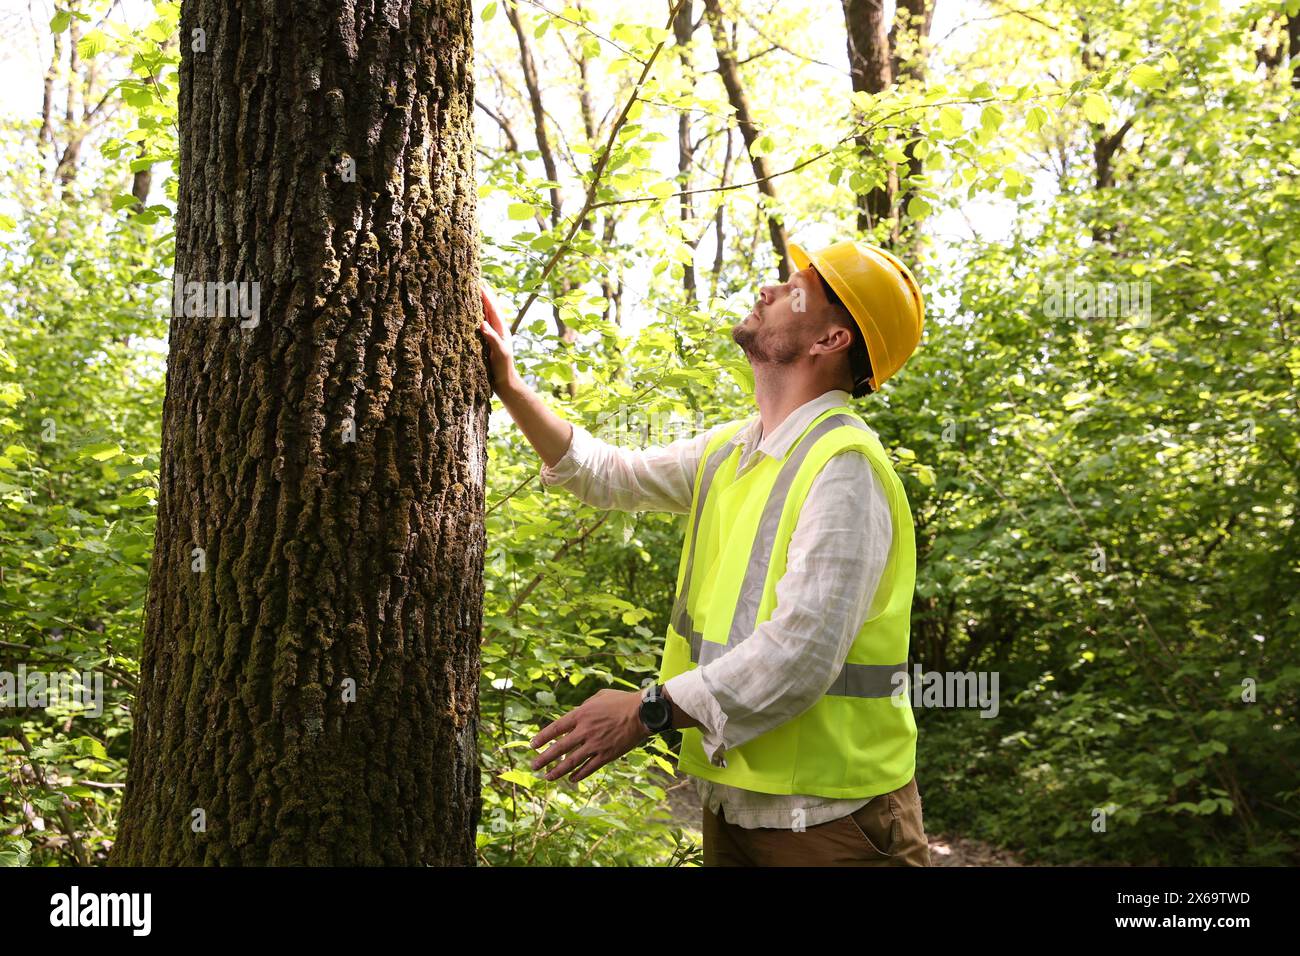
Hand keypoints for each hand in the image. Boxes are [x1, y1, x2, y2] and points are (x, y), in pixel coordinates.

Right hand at [478, 284, 516, 394]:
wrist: (505, 383)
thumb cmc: (503, 369)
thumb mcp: (499, 354)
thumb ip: (492, 338)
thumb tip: (482, 323)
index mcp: (501, 330)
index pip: (493, 309)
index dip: (486, 296)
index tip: (480, 283)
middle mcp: (498, 330)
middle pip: (491, 308)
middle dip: (486, 295)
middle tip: (478, 280)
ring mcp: (493, 335)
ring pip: (487, 315)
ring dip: (482, 302)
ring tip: (476, 291)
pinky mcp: (487, 342)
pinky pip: (482, 323)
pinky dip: (478, 315)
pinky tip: (473, 313)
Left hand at [529, 689, 648, 782]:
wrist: (642, 713)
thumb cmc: (621, 701)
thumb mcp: (599, 697)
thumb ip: (584, 707)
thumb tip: (575, 714)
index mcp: (581, 714)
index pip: (555, 728)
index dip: (542, 738)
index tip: (532, 745)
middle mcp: (585, 731)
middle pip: (559, 748)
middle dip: (544, 759)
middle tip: (533, 766)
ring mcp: (595, 745)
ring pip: (571, 762)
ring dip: (557, 771)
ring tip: (547, 777)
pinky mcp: (607, 755)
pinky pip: (589, 768)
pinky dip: (579, 775)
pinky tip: (571, 779)